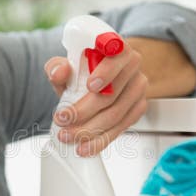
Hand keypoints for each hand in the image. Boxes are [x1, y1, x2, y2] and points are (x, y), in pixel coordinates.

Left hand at [44, 42, 148, 156]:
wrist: (97, 81)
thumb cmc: (83, 70)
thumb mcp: (67, 65)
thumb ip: (57, 66)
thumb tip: (58, 72)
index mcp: (117, 48)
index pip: (116, 57)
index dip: (105, 72)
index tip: (90, 86)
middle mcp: (132, 66)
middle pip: (111, 94)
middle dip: (83, 111)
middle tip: (63, 119)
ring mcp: (138, 88)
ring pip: (115, 115)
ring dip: (89, 130)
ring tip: (67, 135)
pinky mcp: (138, 108)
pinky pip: (120, 128)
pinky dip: (100, 140)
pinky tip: (85, 146)